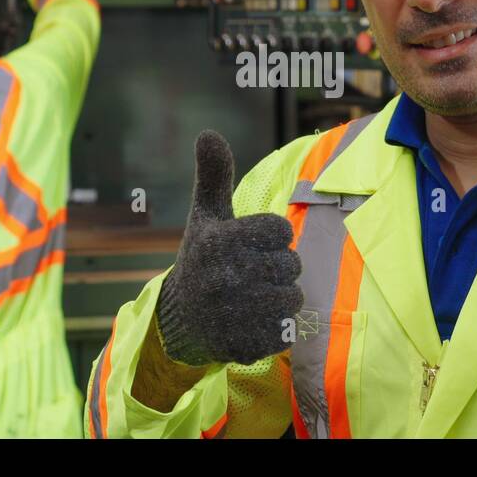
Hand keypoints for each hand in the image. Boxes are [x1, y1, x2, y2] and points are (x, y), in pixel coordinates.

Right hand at [155, 131, 302, 365]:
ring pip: (295, 298)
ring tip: (254, 297)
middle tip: (251, 273)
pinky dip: (278, 326)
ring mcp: (236, 315)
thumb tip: (208, 131)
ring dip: (281, 297)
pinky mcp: (247, 344)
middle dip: (278, 267)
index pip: (281, 230)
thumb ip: (213, 175)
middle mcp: (225, 277)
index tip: (249, 244)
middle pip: (292, 264)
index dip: (271, 236)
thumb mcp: (206, 215)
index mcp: (218, 242)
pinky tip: (253, 320)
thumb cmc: (202, 259)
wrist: (181, 321)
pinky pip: (289, 330)